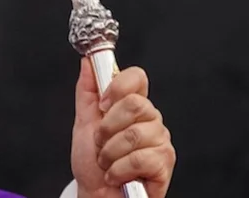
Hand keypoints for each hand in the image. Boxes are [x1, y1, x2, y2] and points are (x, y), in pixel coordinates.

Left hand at [71, 58, 174, 197]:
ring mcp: (160, 141)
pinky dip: (118, 169)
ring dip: (109, 152)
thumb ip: (87, 92)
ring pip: (133, 134)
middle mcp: (151, 120)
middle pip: (134, 104)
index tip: (101, 104)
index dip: (117, 86)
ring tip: (107, 162)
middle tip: (100, 143)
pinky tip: (116, 175)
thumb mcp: (83, 123)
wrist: (97, 195)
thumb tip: (86, 63)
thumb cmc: (93, 164)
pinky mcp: (164, 163)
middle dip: (107, 127)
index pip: (137, 77)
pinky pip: (139, 158)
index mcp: (132, 107)